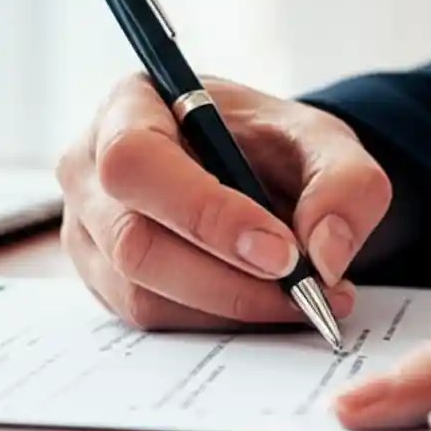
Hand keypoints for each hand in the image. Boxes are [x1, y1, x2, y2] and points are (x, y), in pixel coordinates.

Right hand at [56, 73, 391, 329]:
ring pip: (141, 293)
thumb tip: (325, 255)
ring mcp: (86, 232)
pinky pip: (150, 320)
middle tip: (306, 291)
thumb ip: (344, 183)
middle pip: (132, 241)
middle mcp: (88, 170)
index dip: (203, 212)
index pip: (136, 161)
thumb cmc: (267, 144)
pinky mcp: (102, 281)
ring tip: (303, 298)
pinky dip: (217, 322)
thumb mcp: (322, 142)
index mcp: (128, 108)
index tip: (282, 252)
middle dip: (227, 279)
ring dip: (229, 308)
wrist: (248, 172)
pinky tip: (264, 305)